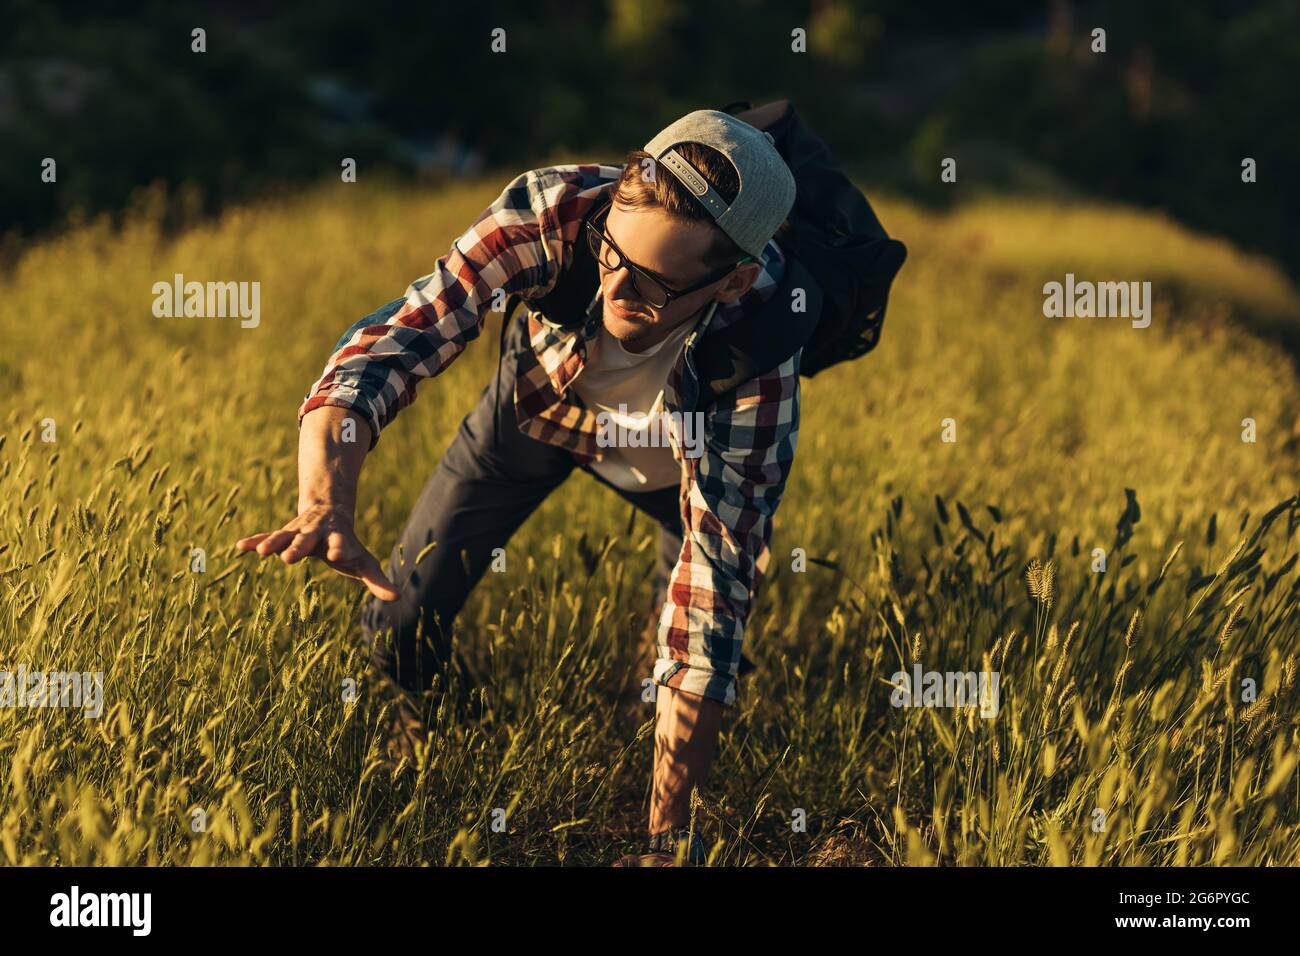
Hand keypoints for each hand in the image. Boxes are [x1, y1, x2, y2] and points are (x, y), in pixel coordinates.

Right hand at [237, 504, 399, 600]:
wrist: (329, 513)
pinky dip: (255, 541)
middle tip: (289, 558)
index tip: (337, 554)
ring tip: (262, 551)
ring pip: (285, 536)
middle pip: (308, 540)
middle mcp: (318, 533)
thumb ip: (377, 580)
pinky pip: (267, 537)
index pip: (342, 544)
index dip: (340, 549)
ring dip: (273, 543)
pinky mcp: (284, 534)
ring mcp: (298, 532)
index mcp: (340, 539)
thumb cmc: (348, 545)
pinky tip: (240, 546)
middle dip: (298, 547)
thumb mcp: (364, 562)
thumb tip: (397, 597)